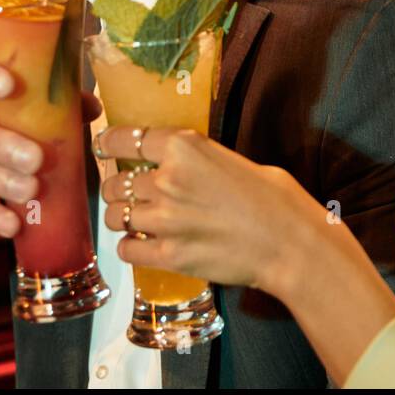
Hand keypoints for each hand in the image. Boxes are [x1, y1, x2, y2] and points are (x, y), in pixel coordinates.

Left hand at [95, 126, 325, 292]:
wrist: (289, 242)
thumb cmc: (273, 197)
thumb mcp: (231, 159)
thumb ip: (195, 159)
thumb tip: (176, 165)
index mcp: (183, 148)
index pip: (124, 138)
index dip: (109, 143)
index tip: (105, 147)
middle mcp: (166, 180)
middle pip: (115, 181)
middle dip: (119, 186)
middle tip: (132, 192)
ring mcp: (164, 221)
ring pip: (115, 215)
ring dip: (122, 216)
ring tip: (138, 219)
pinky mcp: (168, 256)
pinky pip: (126, 249)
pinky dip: (131, 247)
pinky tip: (145, 244)